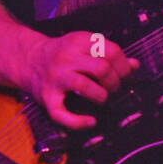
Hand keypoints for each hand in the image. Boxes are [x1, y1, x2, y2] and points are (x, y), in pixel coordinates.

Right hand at [20, 30, 138, 128]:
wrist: (28, 59)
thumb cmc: (63, 54)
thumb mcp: (85, 46)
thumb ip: (109, 54)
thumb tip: (135, 65)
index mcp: (79, 41)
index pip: (112, 51)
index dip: (124, 66)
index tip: (125, 75)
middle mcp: (66, 58)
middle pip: (102, 69)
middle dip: (115, 82)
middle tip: (114, 88)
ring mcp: (56, 78)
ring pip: (85, 86)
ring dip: (101, 96)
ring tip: (103, 98)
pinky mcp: (47, 97)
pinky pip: (62, 114)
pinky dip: (79, 122)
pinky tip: (91, 121)